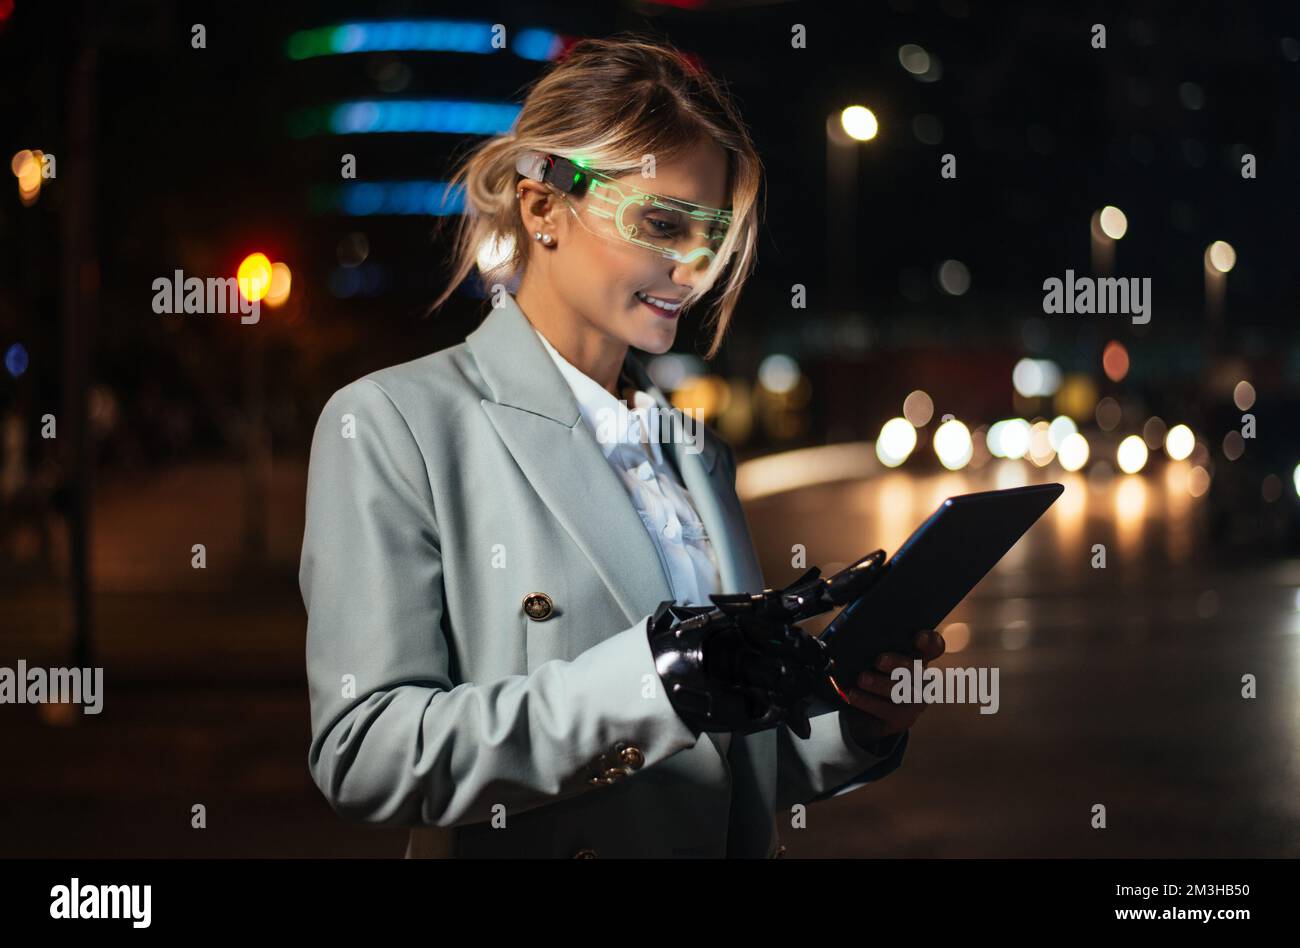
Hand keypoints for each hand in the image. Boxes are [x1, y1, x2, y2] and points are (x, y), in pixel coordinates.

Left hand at [839, 628, 945, 743]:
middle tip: (879, 660)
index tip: (917, 638)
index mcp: (918, 657)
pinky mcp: (904, 719)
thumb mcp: (873, 658)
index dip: (929, 641)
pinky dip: (868, 701)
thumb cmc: (870, 674)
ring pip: (903, 691)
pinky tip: (854, 694)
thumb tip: (855, 636)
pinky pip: (888, 710)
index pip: (933, 647)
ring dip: (880, 684)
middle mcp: (922, 679)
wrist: (862, 713)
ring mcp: (916, 701)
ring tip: (861, 678)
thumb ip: (874, 647)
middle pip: (916, 669)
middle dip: (898, 664)